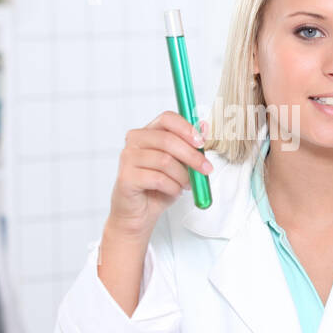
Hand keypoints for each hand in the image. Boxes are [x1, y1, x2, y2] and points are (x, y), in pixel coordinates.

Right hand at [106, 111, 211, 241]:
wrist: (138, 214)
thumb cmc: (158, 188)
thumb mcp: (179, 165)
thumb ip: (189, 146)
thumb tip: (204, 126)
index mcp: (147, 133)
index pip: (167, 118)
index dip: (186, 128)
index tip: (201, 142)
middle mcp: (134, 142)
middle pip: (167, 140)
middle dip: (192, 156)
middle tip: (206, 169)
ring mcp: (128, 159)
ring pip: (165, 161)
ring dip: (182, 176)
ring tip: (186, 185)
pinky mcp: (126, 177)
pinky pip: (158, 179)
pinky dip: (173, 188)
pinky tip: (174, 191)